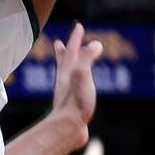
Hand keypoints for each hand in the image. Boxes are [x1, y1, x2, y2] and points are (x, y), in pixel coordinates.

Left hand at [51, 22, 103, 151]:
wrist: (67, 128)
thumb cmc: (74, 101)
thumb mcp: (82, 74)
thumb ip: (87, 57)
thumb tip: (95, 44)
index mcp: (68, 71)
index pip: (72, 49)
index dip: (76, 37)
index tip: (78, 26)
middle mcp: (66, 81)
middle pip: (64, 62)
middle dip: (64, 52)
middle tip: (59, 43)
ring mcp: (68, 94)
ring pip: (67, 77)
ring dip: (68, 68)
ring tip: (68, 65)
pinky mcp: (72, 107)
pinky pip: (74, 91)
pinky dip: (77, 86)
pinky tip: (79, 93)